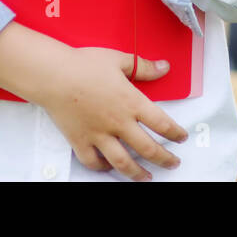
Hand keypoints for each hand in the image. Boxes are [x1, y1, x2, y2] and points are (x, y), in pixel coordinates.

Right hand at [39, 47, 188, 179]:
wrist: (53, 75)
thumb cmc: (85, 64)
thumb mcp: (119, 60)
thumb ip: (144, 67)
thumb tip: (164, 67)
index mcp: (132, 102)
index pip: (162, 123)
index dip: (175, 133)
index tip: (182, 138)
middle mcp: (119, 123)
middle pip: (148, 148)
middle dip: (165, 158)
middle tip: (173, 163)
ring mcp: (99, 134)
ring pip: (123, 162)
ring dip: (138, 172)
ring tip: (147, 177)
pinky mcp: (80, 141)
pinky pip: (93, 161)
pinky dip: (103, 168)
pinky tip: (109, 168)